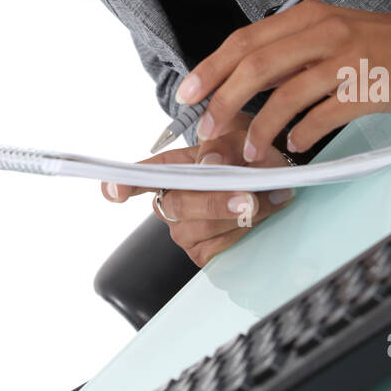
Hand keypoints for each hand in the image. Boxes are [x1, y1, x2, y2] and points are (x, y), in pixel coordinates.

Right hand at [100, 117, 295, 267]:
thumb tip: (208, 163)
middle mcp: (172, 200)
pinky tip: (261, 217)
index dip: (122, 183)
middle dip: (210, 203)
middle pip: (176, 204)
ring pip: (198, 229)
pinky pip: (217, 248)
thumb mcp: (241, 136)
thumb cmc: (250, 153)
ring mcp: (186, 230)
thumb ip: (224, 144)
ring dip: (236, 217)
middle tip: (247, 199)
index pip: (141, 176)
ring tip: (268, 200)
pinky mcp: (204, 253)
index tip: (113, 191)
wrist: (277, 179)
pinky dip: (242, 233)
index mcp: (172, 169)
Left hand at [176, 0, 390, 161]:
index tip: (187, 94)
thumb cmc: (378, 41)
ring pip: (287, 94)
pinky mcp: (369, 88)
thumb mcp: (328, 32)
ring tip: (248, 152)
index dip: (211, 69)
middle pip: (256, 66)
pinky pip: (324, 115)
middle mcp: (322, 32)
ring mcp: (346, 60)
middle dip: (223, 100)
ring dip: (261, 128)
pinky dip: (303, 134)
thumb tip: (241, 83)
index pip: (244, 41)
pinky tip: (295, 148)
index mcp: (306, 17)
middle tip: (206, 128)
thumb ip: (290, 52)